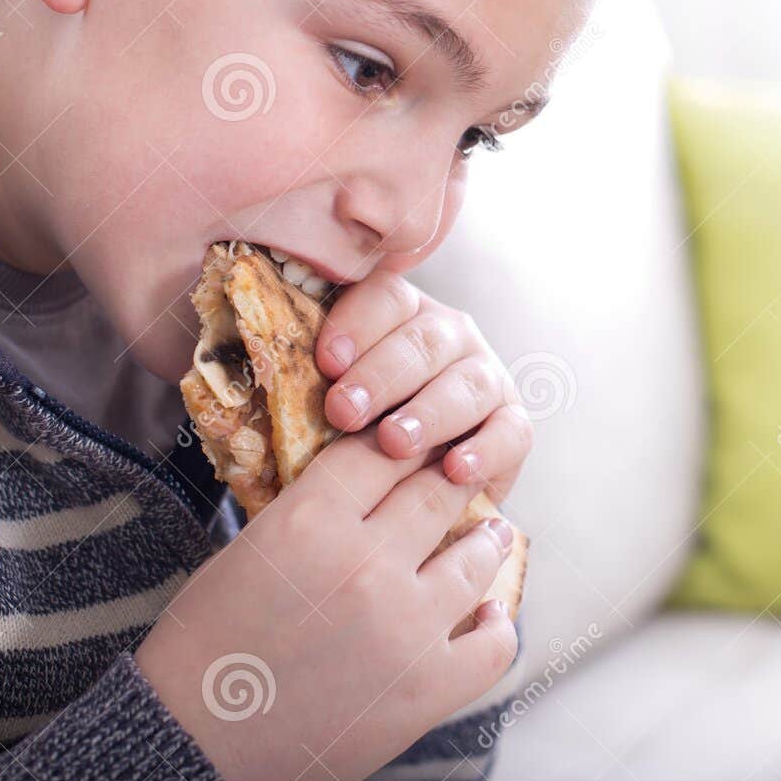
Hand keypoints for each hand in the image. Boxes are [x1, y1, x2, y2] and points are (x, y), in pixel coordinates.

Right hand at [136, 426, 519, 780]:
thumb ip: (314, 511)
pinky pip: (492, 644)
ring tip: (492, 534)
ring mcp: (405, 627)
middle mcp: (366, 565)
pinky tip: (491, 613)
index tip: (422, 440)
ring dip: (487, 541)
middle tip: (468, 475)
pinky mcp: (426, 687)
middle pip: (436, 492)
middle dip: (454, 478)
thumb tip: (372, 486)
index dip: (406, 440)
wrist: (188, 743)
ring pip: (476, 558)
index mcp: (310, 521)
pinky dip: (497, 624)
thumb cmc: (205, 645)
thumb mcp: (249, 550)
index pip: (382, 451)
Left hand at [314, 273, 530, 504]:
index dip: (357, 324)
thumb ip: (316, 377)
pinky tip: (457, 468)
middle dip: (381, 377)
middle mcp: (452, 336)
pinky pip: (510, 431)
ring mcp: (488, 378)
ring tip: (393, 442)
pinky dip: (486, 450)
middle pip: (424, 341)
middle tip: (345, 412)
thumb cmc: (358, 431)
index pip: (387, 297)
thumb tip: (266, 376)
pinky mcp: (514, 424)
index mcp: (403, 315)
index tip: (327, 362)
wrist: (405, 483)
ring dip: (429, 412)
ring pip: (466, 384)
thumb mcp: (334, 395)